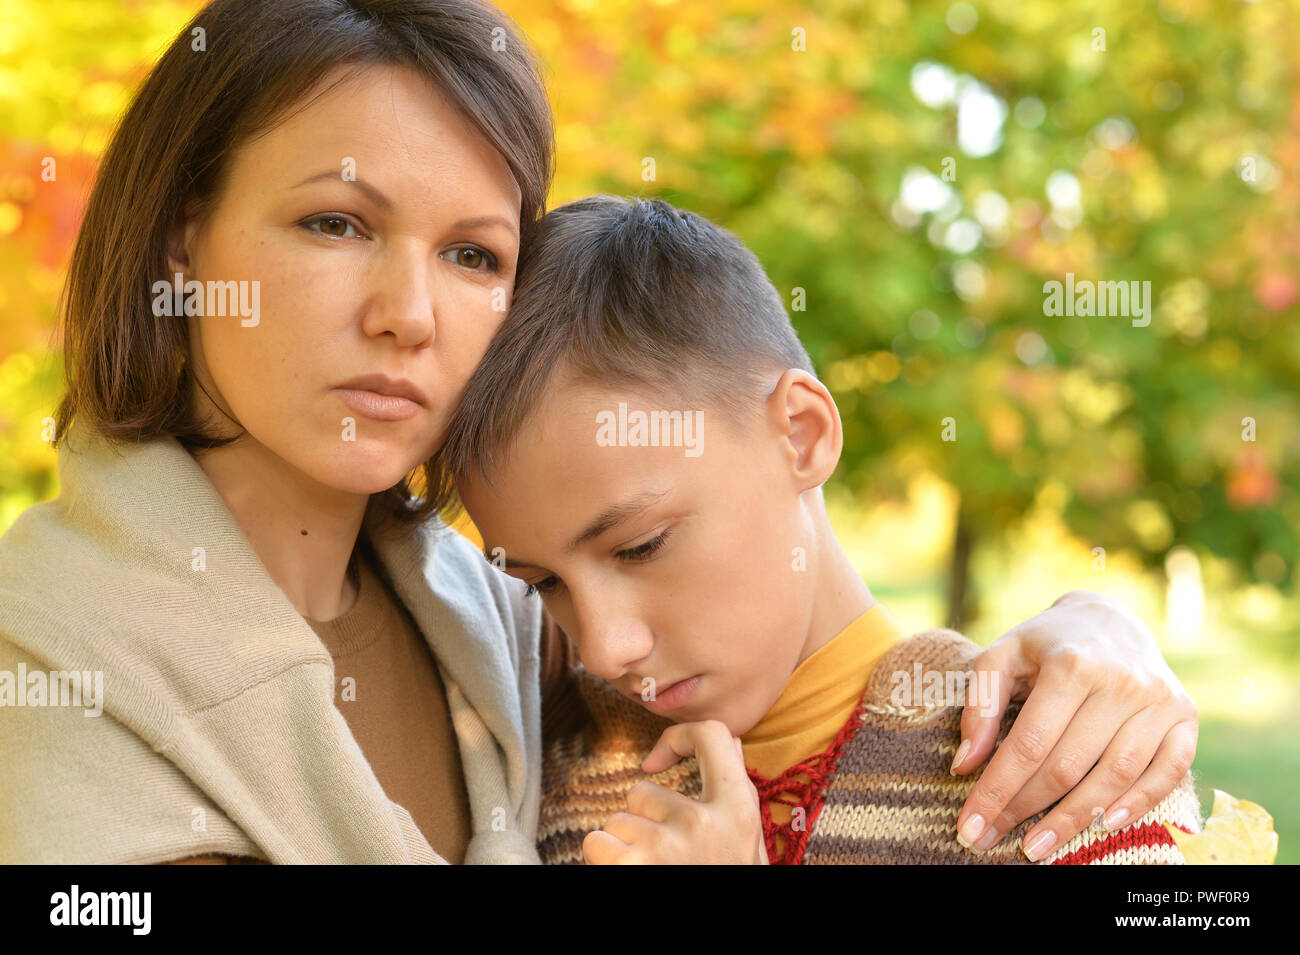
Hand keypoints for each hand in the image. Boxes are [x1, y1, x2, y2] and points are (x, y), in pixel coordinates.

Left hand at [581, 720, 768, 864]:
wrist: (725, 947)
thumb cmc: (727, 881)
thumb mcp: (748, 844)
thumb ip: (737, 796)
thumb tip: (733, 743)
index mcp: (740, 809)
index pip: (715, 735)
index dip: (680, 737)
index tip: (657, 761)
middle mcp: (704, 820)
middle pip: (643, 791)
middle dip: (641, 822)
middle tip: (663, 862)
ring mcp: (667, 844)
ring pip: (617, 820)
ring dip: (624, 848)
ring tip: (650, 875)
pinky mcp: (632, 867)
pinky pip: (596, 841)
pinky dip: (602, 861)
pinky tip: (626, 877)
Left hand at [951, 589, 1197, 860]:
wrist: (1108, 618)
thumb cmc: (1045, 644)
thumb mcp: (1002, 657)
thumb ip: (979, 706)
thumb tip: (966, 766)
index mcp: (1071, 664)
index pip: (1028, 743)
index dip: (997, 790)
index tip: (970, 826)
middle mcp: (1120, 681)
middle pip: (1068, 765)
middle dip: (1025, 809)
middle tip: (993, 837)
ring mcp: (1158, 700)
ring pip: (1114, 776)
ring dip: (1075, 820)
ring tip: (1037, 847)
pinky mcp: (1184, 715)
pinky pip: (1168, 771)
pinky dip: (1139, 803)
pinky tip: (1105, 824)